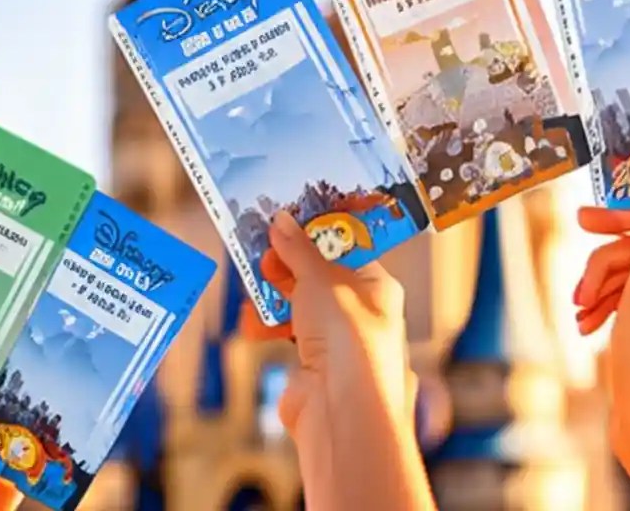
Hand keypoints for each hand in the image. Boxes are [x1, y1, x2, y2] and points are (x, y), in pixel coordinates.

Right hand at [243, 211, 426, 510]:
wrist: (340, 408)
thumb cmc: (349, 337)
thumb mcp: (321, 277)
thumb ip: (298, 249)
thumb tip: (281, 221)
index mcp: (377, 287)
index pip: (347, 252)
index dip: (316, 237)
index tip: (286, 224)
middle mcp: (361, 314)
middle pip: (319, 278)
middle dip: (288, 266)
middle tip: (262, 252)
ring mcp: (336, 342)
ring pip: (298, 307)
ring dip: (272, 297)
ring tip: (253, 287)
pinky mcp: (312, 365)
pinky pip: (285, 336)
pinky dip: (267, 327)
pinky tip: (252, 322)